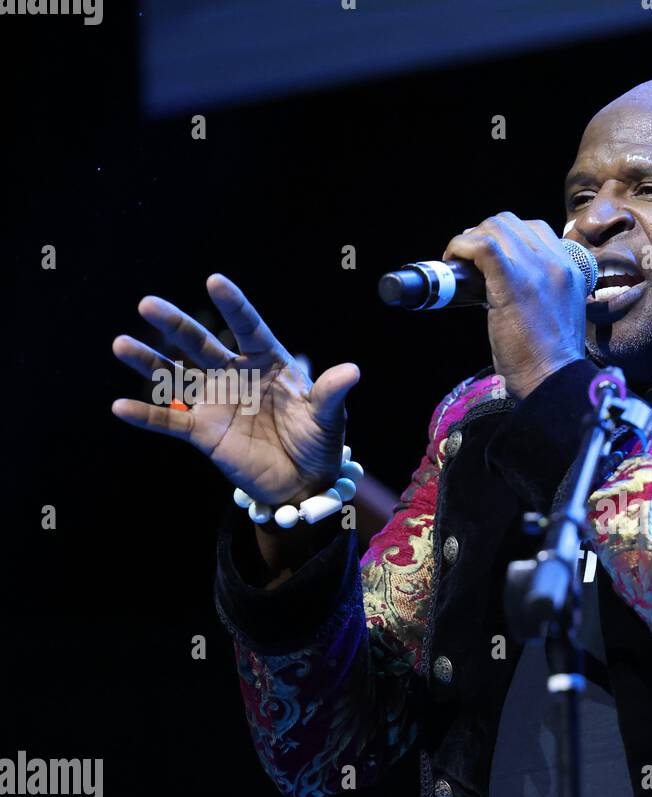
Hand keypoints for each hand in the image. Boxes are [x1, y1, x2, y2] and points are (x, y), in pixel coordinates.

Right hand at [111, 274, 359, 506]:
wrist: (304, 481)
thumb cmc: (319, 441)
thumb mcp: (329, 418)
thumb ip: (332, 394)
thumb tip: (352, 371)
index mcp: (267, 362)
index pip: (248, 328)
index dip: (233, 306)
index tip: (214, 281)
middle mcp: (235, 376)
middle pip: (201, 345)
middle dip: (177, 325)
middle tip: (148, 304)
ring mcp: (215, 402)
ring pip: (176, 377)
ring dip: (149, 361)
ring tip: (121, 343)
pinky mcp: (203, 432)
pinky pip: (170, 422)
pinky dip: (147, 414)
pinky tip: (120, 406)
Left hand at [441, 213, 587, 398]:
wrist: (554, 380)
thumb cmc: (551, 361)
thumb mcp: (560, 315)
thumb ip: (545, 294)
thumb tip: (511, 287)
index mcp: (571, 271)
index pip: (536, 230)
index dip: (507, 236)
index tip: (490, 255)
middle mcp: (556, 264)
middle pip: (511, 223)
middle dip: (483, 233)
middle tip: (469, 258)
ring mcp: (536, 270)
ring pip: (495, 227)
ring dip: (469, 239)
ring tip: (458, 261)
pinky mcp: (512, 281)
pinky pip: (482, 245)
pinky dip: (461, 246)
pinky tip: (453, 260)